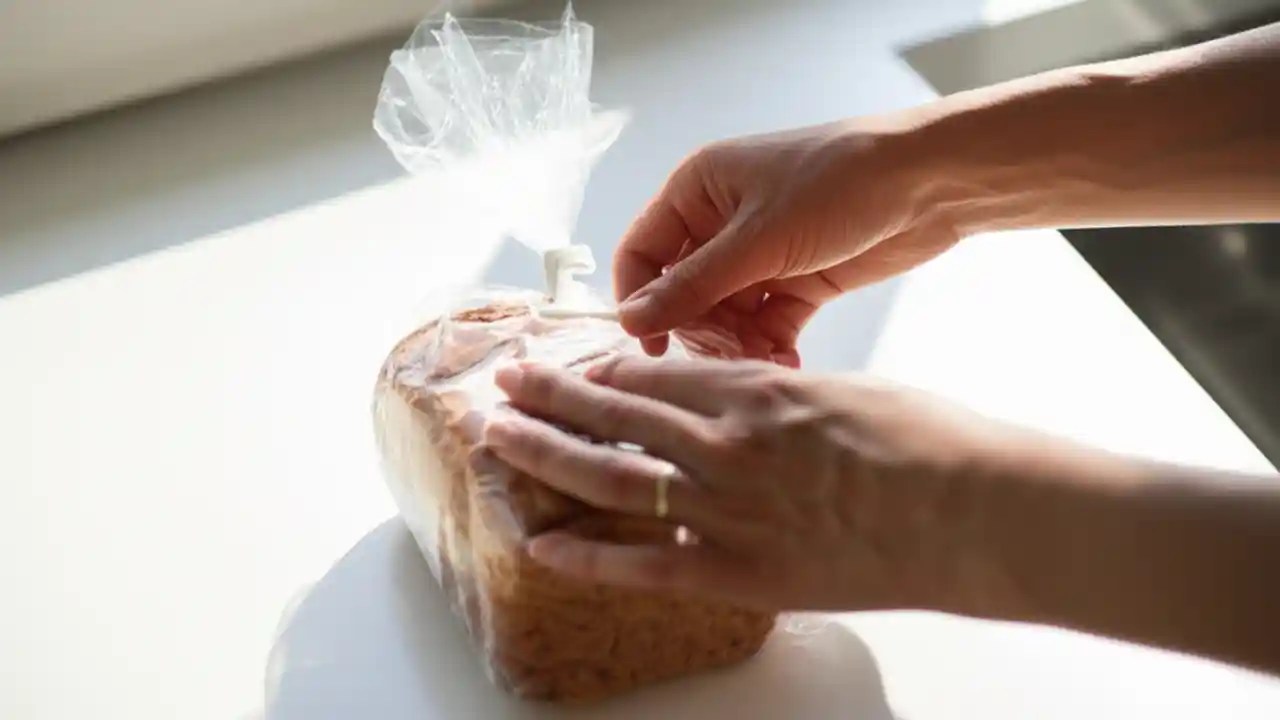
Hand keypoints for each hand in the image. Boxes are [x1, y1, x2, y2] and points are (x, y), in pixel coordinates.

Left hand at [482, 356, 1020, 612]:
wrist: (979, 509)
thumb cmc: (934, 442)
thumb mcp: (849, 392)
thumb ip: (784, 396)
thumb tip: (752, 399)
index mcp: (756, 390)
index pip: (655, 375)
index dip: (602, 369)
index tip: (572, 365)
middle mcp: (725, 443)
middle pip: (615, 413)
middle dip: (551, 395)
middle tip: (507, 383)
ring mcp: (726, 507)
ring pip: (613, 476)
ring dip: (548, 455)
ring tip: (500, 438)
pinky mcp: (741, 570)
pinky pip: (645, 562)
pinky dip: (588, 554)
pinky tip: (541, 543)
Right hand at [613, 118, 959, 366]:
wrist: (931, 182)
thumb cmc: (837, 185)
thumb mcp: (757, 239)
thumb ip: (692, 286)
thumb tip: (630, 321)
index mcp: (696, 191)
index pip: (641, 254)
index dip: (640, 301)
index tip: (652, 348)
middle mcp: (721, 223)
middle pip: (684, 295)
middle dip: (702, 330)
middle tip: (733, 353)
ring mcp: (762, 254)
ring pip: (726, 316)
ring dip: (739, 345)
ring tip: (766, 362)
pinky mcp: (800, 281)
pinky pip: (767, 325)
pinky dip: (771, 347)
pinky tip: (787, 364)